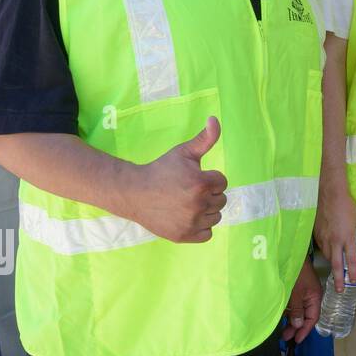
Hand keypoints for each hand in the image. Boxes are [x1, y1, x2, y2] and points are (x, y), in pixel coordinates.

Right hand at [130, 117, 228, 242]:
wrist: (134, 193)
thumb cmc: (161, 170)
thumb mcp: (183, 151)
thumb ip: (205, 138)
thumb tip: (214, 119)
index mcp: (202, 183)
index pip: (222, 182)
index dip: (208, 178)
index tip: (191, 177)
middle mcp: (198, 204)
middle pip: (221, 200)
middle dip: (208, 194)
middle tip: (186, 190)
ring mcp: (191, 222)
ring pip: (215, 217)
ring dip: (206, 211)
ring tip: (186, 203)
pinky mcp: (184, 236)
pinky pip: (207, 234)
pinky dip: (201, 227)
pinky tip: (187, 217)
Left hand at [282, 257, 321, 342]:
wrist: (290, 256)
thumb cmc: (296, 274)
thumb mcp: (296, 294)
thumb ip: (297, 310)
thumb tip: (297, 325)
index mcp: (315, 298)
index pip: (312, 318)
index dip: (305, 330)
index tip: (297, 339)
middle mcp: (311, 297)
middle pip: (306, 316)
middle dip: (297, 328)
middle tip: (286, 337)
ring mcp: (304, 294)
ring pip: (299, 312)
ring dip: (292, 321)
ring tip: (282, 331)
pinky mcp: (296, 291)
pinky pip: (294, 305)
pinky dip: (289, 313)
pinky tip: (282, 318)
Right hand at [315, 171, 355, 291]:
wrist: (329, 195)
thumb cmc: (347, 206)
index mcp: (348, 237)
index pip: (352, 259)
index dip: (354, 272)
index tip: (354, 281)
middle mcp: (335, 241)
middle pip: (337, 264)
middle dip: (339, 279)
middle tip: (339, 290)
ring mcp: (324, 239)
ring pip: (329, 257)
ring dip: (334, 265)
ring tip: (337, 272)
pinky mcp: (317, 235)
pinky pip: (323, 248)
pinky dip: (327, 253)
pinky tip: (330, 253)